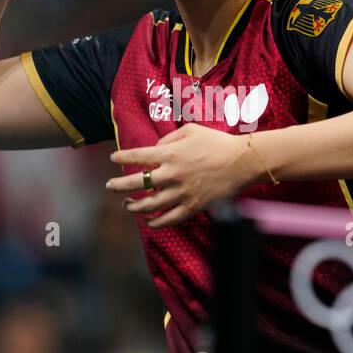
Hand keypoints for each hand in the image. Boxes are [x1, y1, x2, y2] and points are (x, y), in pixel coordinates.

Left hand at [106, 123, 263, 227]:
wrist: (242, 162)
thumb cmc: (217, 142)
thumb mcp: (191, 130)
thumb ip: (168, 138)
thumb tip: (154, 150)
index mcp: (171, 153)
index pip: (138, 156)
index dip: (122, 157)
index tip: (113, 159)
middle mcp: (172, 174)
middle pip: (137, 183)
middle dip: (119, 186)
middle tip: (110, 186)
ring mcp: (182, 192)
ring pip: (149, 204)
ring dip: (134, 206)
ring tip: (127, 205)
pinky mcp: (193, 206)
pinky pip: (169, 219)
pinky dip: (156, 222)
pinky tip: (149, 221)